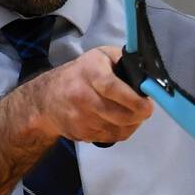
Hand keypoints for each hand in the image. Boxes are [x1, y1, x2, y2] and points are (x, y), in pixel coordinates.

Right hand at [30, 46, 153, 144]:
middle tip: (145, 110)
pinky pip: (110, 138)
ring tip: (132, 114)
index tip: (147, 105)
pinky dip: (120, 131)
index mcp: (89, 72)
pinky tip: (119, 121)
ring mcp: (80, 119)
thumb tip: (146, 76)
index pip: (112, 88)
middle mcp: (82, 96)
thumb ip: (123, 60)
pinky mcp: (81, 134)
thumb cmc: (80, 74)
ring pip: (117, 129)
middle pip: (118, 115)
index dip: (133, 99)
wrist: (47, 98)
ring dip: (131, 124)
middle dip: (138, 115)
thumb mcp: (100, 56)